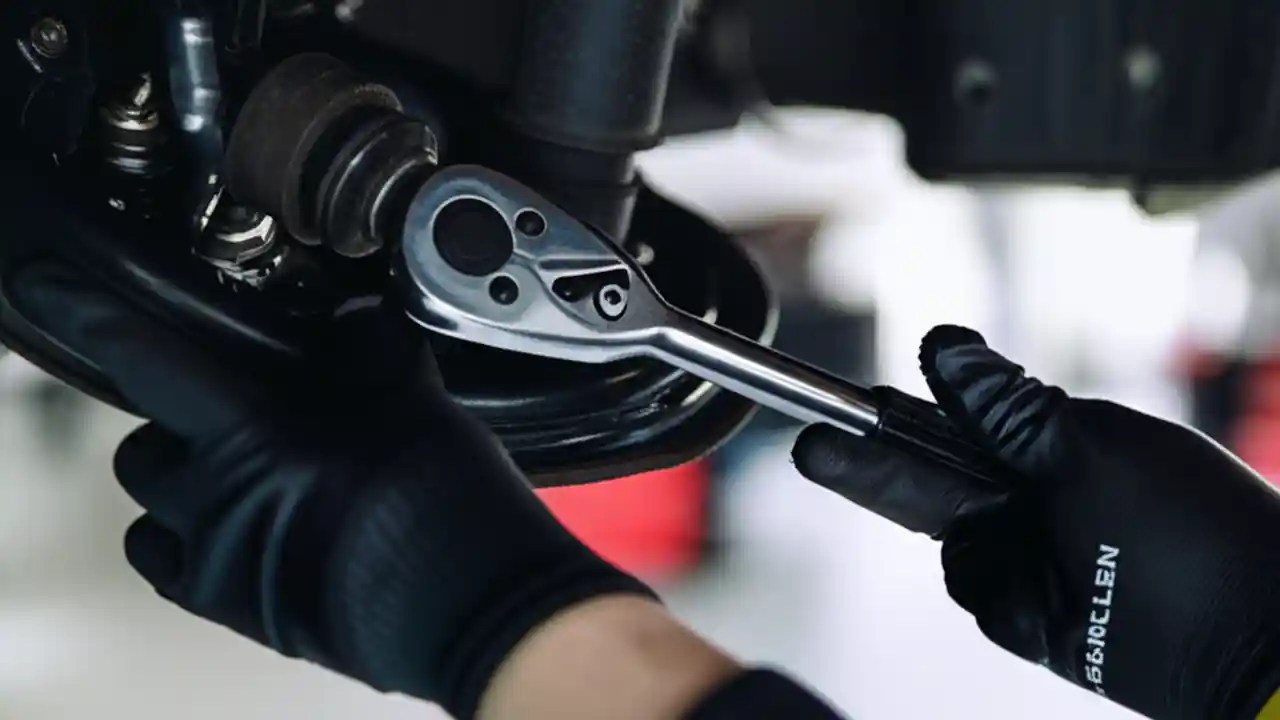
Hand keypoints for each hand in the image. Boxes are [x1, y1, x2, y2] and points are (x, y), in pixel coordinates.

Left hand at [9, 261, 652, 717]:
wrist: (474, 603)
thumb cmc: (448, 508)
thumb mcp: (413, 401)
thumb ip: (368, 349)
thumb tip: (356, 313)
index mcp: (257, 432)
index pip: (145, 359)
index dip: (90, 316)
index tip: (49, 287)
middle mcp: (221, 496)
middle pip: (144, 444)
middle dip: (178, 427)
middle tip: (237, 421)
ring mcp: (221, 555)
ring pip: (153, 505)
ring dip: (183, 483)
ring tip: (247, 479)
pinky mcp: (234, 604)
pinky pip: (171, 563)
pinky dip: (188, 539)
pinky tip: (243, 529)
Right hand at [793, 326, 1279, 719]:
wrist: (1254, 646)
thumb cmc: (1195, 533)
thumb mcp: (1094, 453)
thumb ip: (1004, 409)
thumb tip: (943, 344)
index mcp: (1050, 441)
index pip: (951, 421)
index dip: (890, 417)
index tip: (837, 407)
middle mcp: (1034, 497)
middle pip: (930, 479)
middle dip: (874, 466)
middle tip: (817, 448)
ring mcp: (1034, 557)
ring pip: (959, 553)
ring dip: (989, 558)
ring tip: (1069, 565)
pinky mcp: (1037, 615)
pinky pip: (990, 601)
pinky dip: (1015, 603)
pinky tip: (1070, 607)